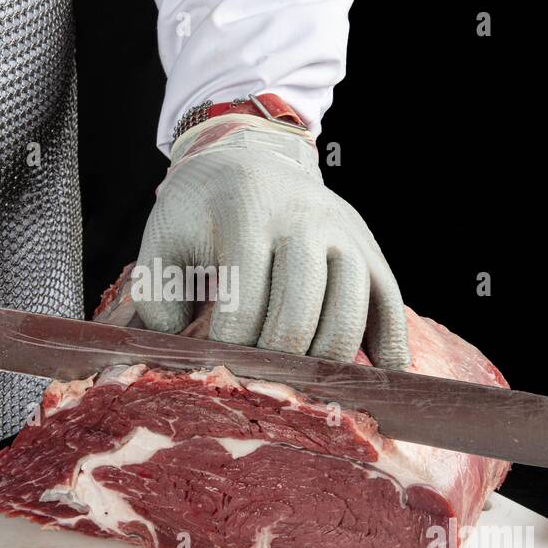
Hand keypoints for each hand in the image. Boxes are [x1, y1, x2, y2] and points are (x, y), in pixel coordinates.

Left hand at [134, 114, 408, 368]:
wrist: (247, 156)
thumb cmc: (199, 212)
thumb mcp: (162, 239)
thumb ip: (157, 298)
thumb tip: (181, 359)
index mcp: (248, 214)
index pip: (244, 304)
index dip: (231, 351)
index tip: (219, 375)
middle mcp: (305, 220)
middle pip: (301, 315)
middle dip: (278, 365)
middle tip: (261, 391)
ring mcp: (345, 234)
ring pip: (349, 315)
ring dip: (325, 364)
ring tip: (302, 388)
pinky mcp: (371, 249)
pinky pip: (390, 305)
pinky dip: (387, 348)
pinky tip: (375, 377)